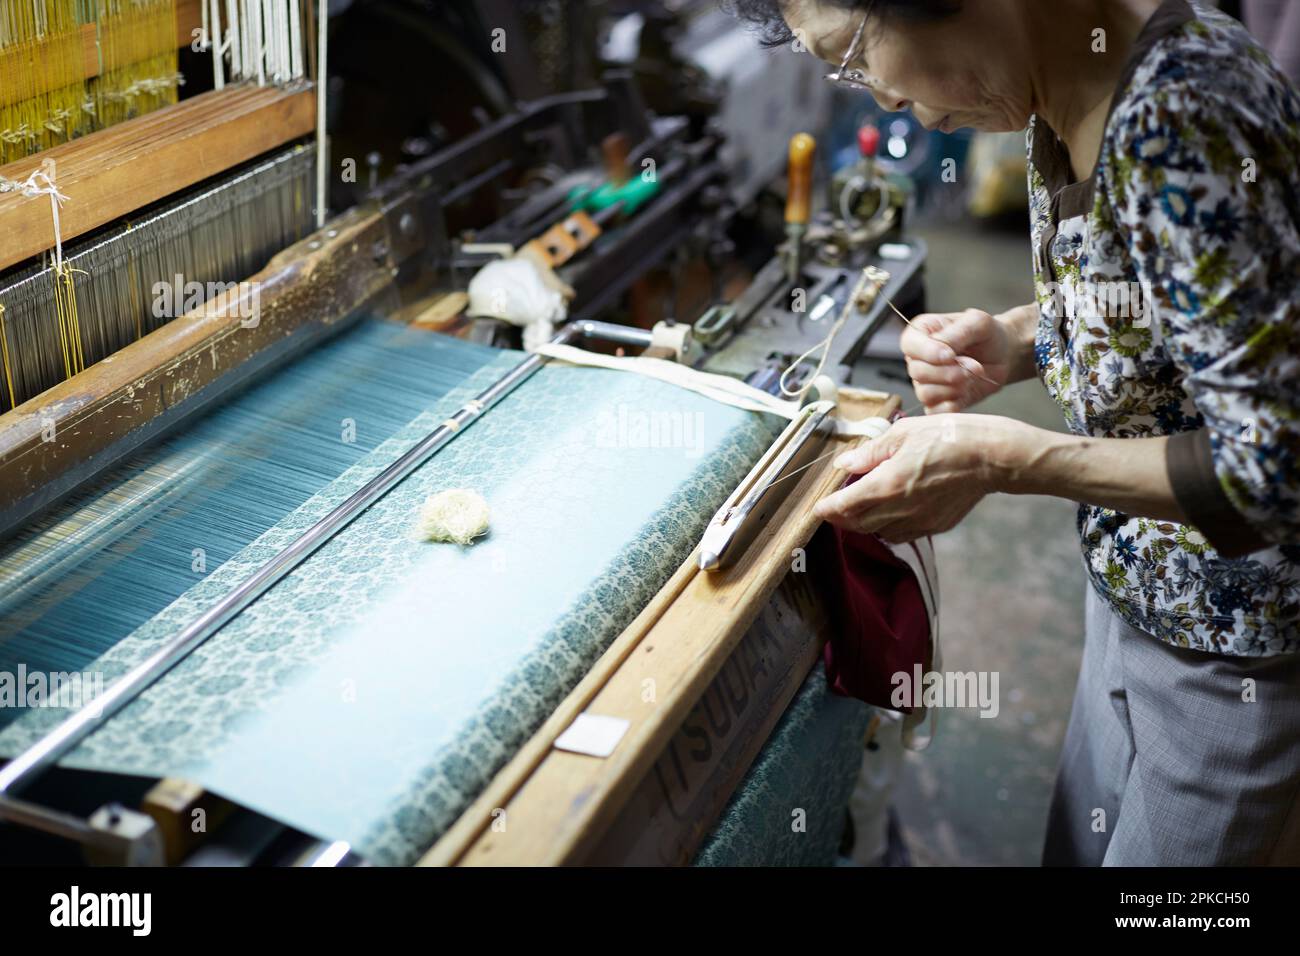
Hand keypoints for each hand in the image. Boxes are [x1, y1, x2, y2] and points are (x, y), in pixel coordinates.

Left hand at [813, 414, 1028, 542]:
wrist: (992, 456)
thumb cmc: (949, 437)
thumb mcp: (904, 433)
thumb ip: (871, 451)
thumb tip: (845, 463)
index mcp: (886, 484)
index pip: (844, 505)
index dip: (826, 508)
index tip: (817, 507)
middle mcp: (899, 509)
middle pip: (857, 525)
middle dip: (841, 519)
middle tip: (834, 508)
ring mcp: (919, 521)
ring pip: (879, 533)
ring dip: (865, 524)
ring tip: (862, 508)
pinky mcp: (936, 526)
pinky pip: (903, 534)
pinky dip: (890, 527)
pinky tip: (892, 511)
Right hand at [900, 309, 1011, 412]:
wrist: (1003, 355)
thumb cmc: (987, 335)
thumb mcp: (976, 322)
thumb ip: (956, 333)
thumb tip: (941, 353)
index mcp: (921, 334)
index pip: (909, 345)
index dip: (928, 353)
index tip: (951, 355)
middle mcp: (918, 359)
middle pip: (918, 372)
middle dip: (949, 372)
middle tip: (973, 366)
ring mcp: (925, 383)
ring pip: (925, 393)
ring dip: (954, 388)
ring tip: (972, 376)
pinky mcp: (937, 402)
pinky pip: (934, 411)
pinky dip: (952, 405)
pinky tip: (966, 392)